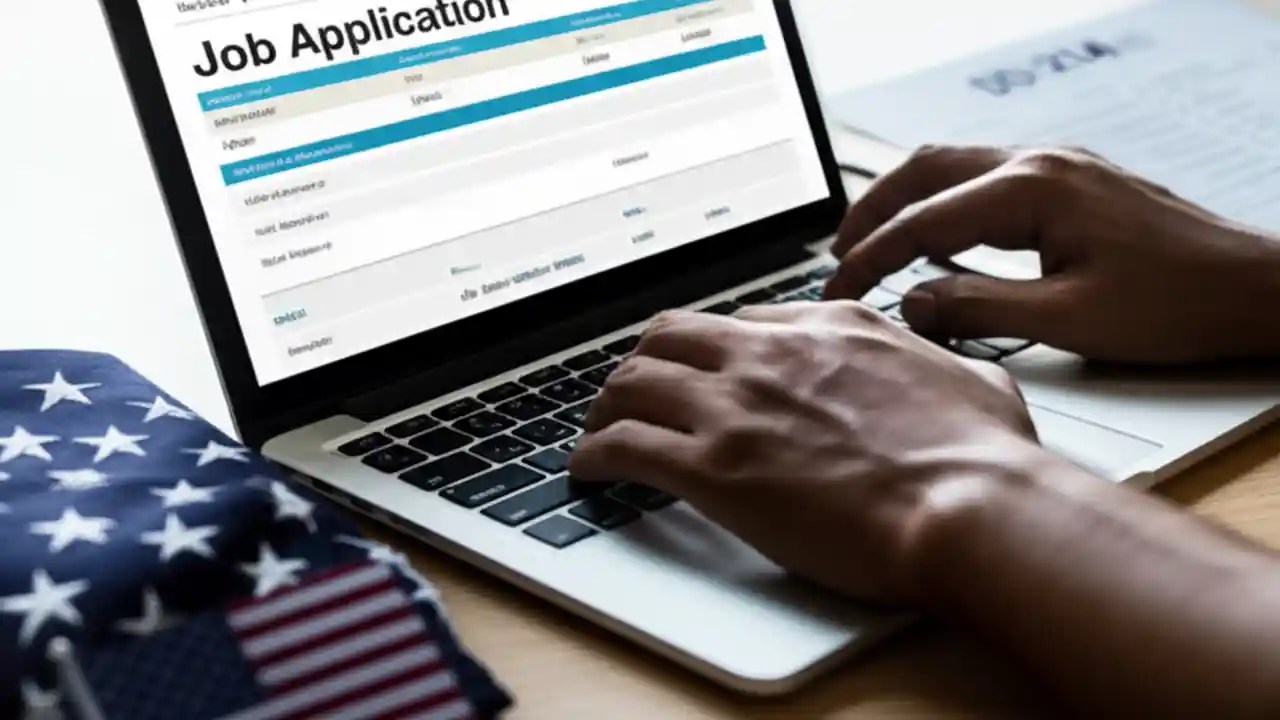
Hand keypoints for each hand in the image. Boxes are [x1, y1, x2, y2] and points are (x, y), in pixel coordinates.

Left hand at [569, 302, 1039, 603]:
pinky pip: (625, 446)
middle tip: (633, 391)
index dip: (709, 347)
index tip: (699, 370)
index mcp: (829, 328)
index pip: (740, 321)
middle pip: (669, 336)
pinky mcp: (714, 468)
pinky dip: (594, 456)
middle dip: (643, 362)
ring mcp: (736, 408)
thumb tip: (947, 366)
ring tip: (595, 430)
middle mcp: (771, 356)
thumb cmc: (984, 458)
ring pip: (632, 382)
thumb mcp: (973, 379)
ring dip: (605, 405)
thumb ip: (940, 363)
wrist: (971, 506)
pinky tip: (589, 471)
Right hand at [824, 145, 1279, 362]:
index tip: (840, 290)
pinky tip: (937, 240)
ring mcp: (1057, 166)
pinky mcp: (1070, 182)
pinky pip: (984, 178)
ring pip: (952, 165)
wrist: (1255, 287)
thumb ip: (978, 307)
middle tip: (837, 256)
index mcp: (1032, 189)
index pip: (923, 220)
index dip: (871, 258)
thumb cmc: (1176, 303)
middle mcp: (1039, 162)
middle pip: (925, 169)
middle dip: (872, 211)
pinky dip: (943, 203)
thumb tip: (912, 303)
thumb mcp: (1068, 320)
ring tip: (871, 243)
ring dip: (905, 200)